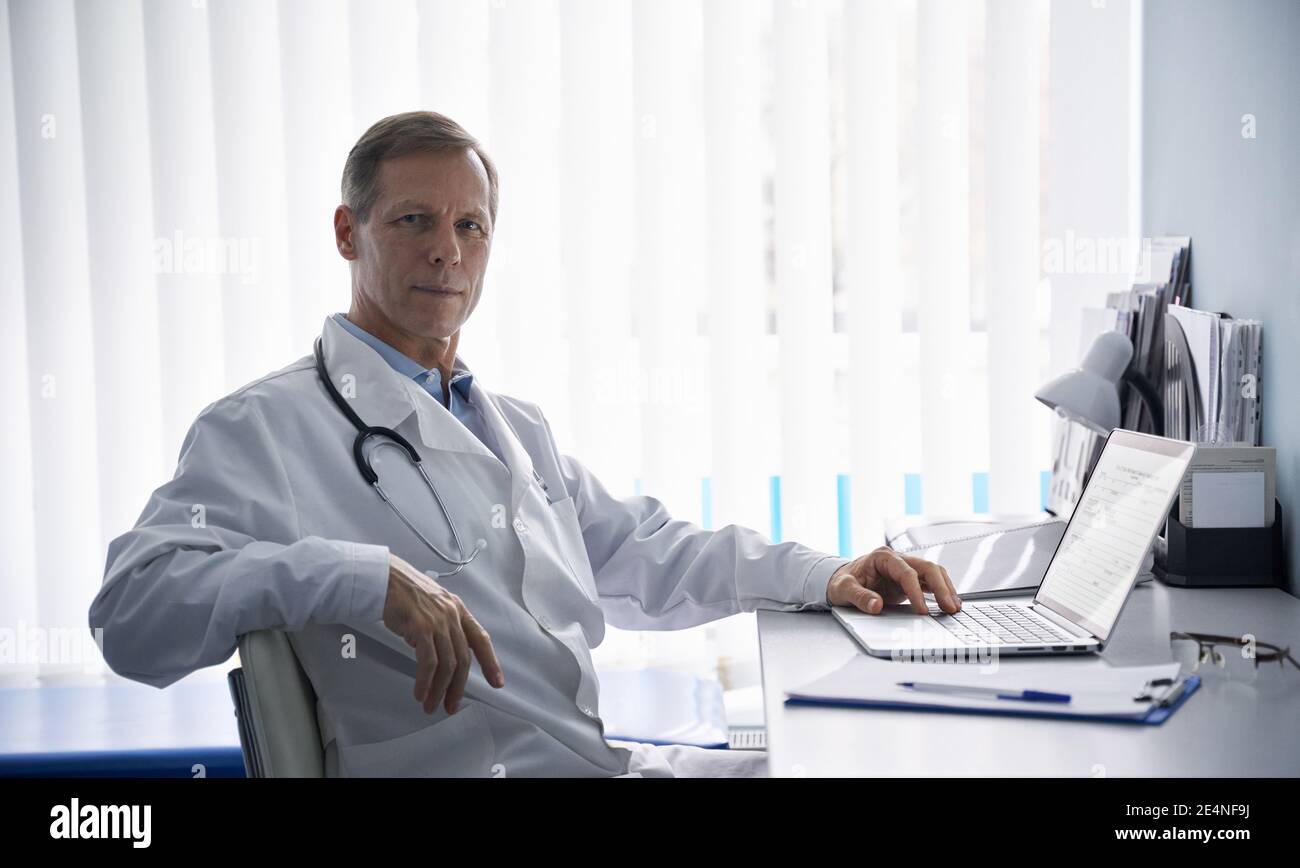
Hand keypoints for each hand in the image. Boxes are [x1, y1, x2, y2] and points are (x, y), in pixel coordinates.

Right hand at [381, 553, 505, 714]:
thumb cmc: (406, 594)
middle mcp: (452, 616)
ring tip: (431, 704)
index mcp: (459, 610)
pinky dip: (425, 682)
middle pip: (463, 659)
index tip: (496, 683)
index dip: (491, 663)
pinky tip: (420, 692)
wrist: (386, 579)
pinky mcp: (421, 628)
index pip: (481, 640)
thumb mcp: (435, 606)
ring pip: (447, 665)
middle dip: (458, 687)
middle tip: (451, 705)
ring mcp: (438, 622)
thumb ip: (445, 627)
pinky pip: (428, 663)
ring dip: (439, 690)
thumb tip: (445, 655)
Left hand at [826, 546, 960, 615]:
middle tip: (950, 607)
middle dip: (941, 587)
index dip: (916, 591)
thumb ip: (859, 597)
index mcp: (882, 557)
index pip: (906, 572)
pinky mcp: (909, 580)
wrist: (838, 580)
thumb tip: (876, 606)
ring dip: (945, 589)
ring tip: (954, 608)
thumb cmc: (840, 582)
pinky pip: (930, 583)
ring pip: (933, 573)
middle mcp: (897, 560)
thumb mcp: (842, 590)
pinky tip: (950, 604)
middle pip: (927, 568)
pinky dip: (941, 592)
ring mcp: (905, 568)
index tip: (922, 610)